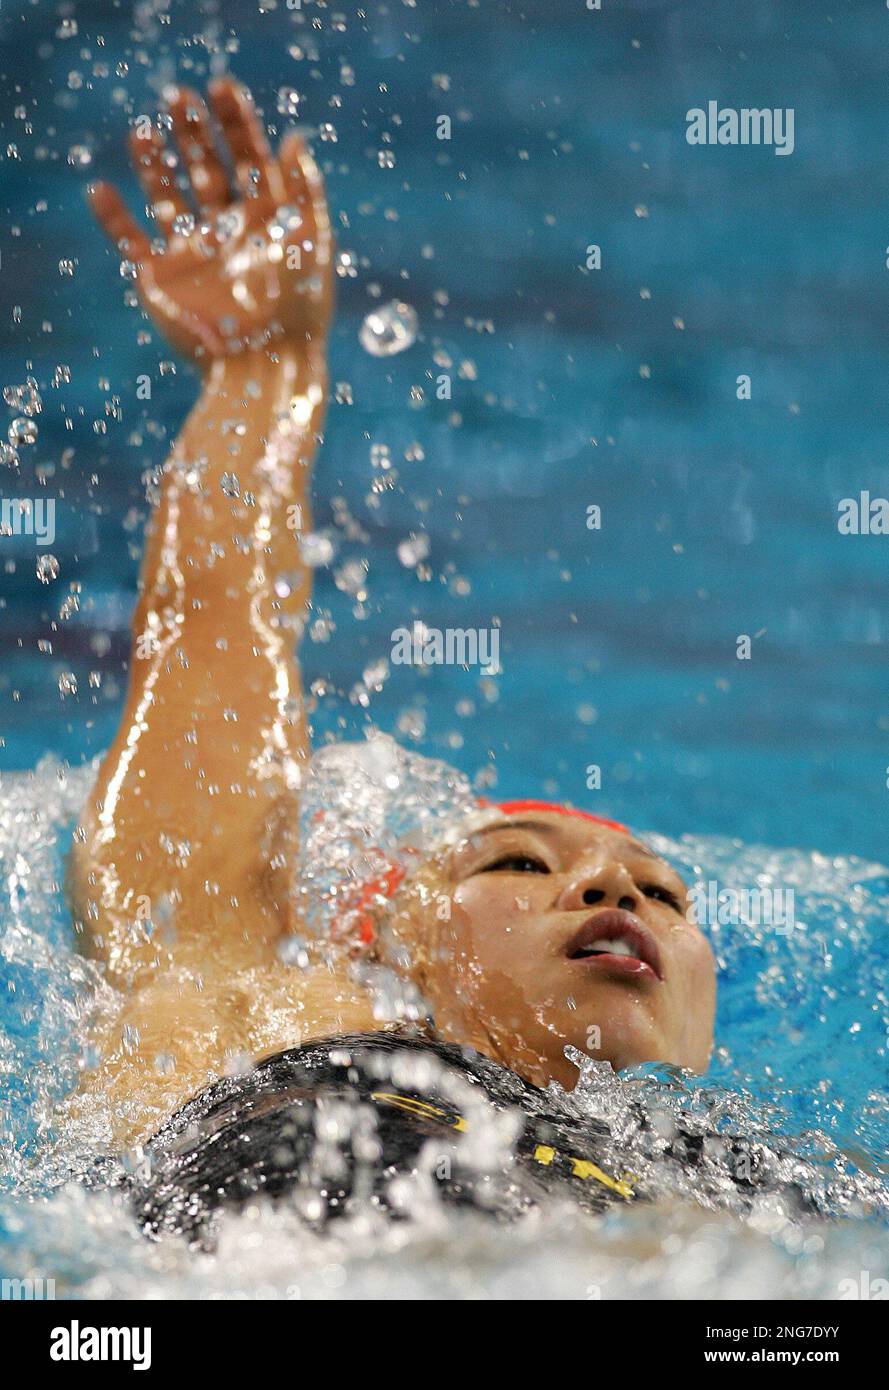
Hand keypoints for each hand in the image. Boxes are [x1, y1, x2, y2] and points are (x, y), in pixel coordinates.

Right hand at [89, 78, 332, 362]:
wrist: (265, 368)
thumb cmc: (296, 313)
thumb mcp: (308, 246)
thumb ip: (304, 193)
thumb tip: (297, 139)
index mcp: (262, 221)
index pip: (248, 158)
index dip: (237, 122)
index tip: (222, 85)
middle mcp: (225, 233)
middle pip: (204, 169)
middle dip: (192, 131)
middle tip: (178, 95)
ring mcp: (192, 255)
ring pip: (165, 196)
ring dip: (151, 163)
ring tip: (141, 130)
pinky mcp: (163, 281)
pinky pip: (129, 242)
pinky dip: (112, 218)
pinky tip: (99, 189)